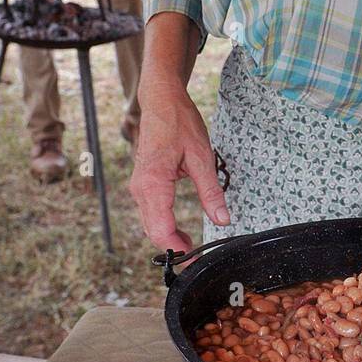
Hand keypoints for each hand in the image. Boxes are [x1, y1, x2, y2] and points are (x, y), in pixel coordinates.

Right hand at [129, 83, 230, 250]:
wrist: (161, 101)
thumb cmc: (180, 123)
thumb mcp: (202, 156)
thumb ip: (211, 191)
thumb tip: (223, 220)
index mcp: (153, 184)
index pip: (161, 230)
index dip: (178, 249)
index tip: (195, 259)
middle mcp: (140, 188)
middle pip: (152, 232)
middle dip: (174, 248)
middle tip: (197, 258)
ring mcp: (138, 186)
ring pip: (149, 224)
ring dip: (168, 237)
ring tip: (191, 245)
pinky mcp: (141, 183)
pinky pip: (149, 212)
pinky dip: (163, 225)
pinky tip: (179, 229)